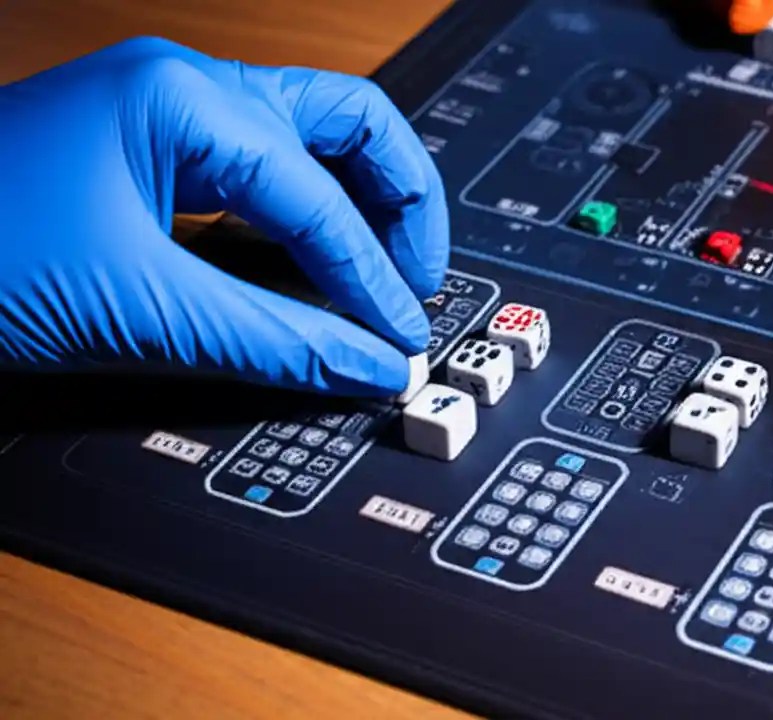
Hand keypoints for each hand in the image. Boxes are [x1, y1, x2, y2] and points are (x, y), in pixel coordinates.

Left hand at [0, 37, 447, 397]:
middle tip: (416, 285)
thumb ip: (273, 340)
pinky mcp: (151, 161)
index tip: (400, 342)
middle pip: (348, 125)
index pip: (320, 194)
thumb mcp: (137, 308)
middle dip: (399, 204)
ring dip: (359, 211)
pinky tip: (318, 276)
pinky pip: (265, 180)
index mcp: (182, 97)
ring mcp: (167, 120)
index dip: (374, 277)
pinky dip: (307, 227)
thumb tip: (368, 367)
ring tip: (381, 283)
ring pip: (313, 145)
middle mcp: (186, 91)